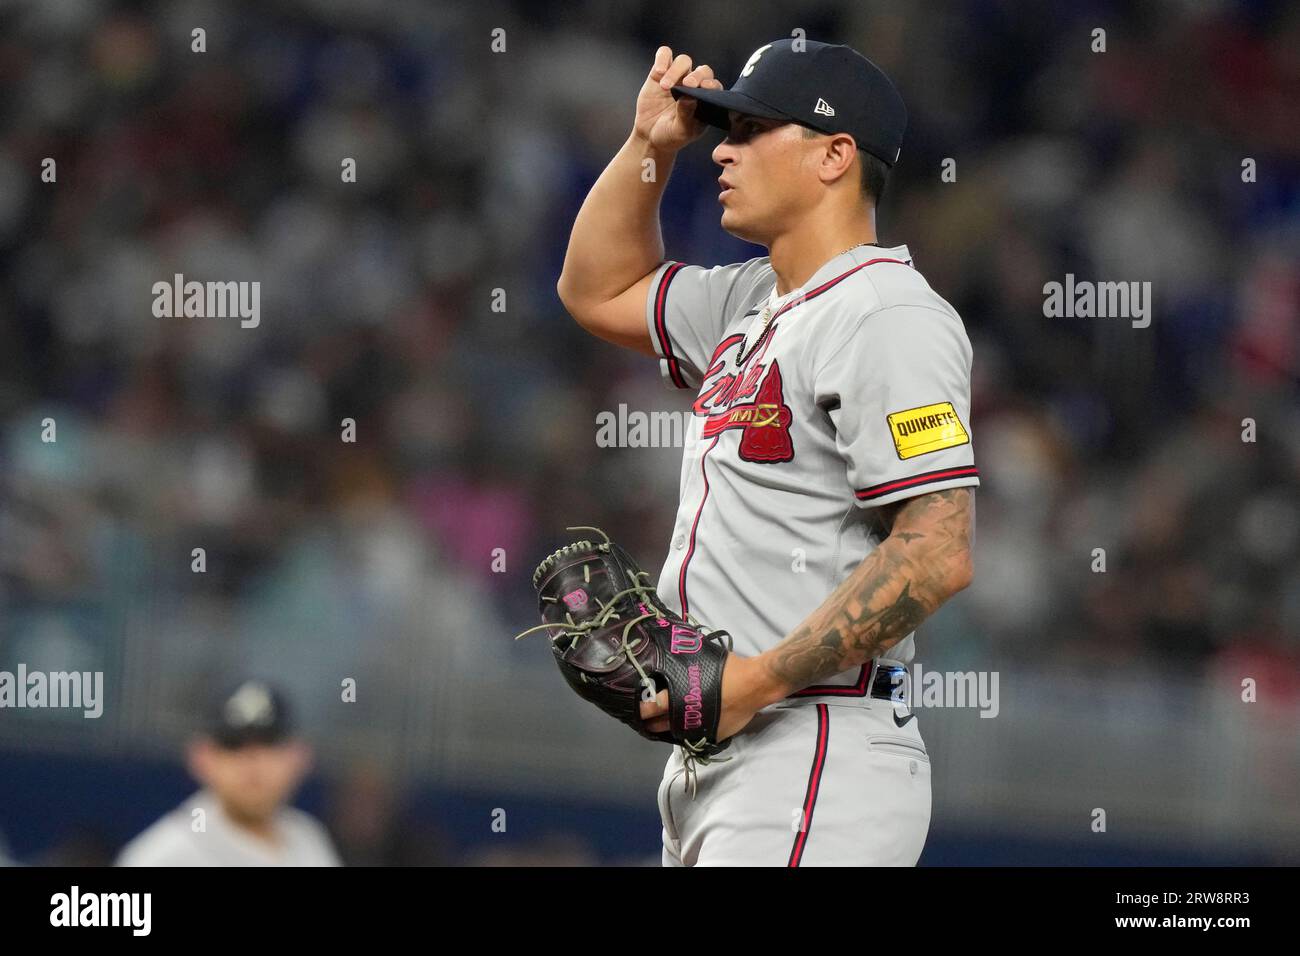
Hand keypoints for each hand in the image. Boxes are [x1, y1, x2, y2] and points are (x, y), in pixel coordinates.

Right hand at [633, 46, 722, 152]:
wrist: (650, 135)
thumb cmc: (671, 135)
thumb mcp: (680, 131)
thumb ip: (686, 115)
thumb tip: (689, 97)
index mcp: (706, 100)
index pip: (714, 86)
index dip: (712, 85)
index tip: (706, 88)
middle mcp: (694, 85)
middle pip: (701, 71)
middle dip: (696, 76)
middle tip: (687, 85)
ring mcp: (678, 77)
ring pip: (683, 61)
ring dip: (676, 71)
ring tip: (665, 86)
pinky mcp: (660, 72)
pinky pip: (664, 55)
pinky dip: (662, 58)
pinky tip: (659, 71)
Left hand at [639, 653, 778, 741]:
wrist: (753, 685)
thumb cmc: (727, 670)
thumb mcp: (700, 662)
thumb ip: (683, 668)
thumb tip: (670, 664)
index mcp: (679, 696)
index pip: (653, 705)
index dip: (643, 708)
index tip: (638, 707)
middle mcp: (686, 714)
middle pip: (660, 722)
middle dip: (650, 722)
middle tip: (644, 720)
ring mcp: (699, 727)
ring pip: (675, 733)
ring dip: (666, 729)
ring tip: (658, 726)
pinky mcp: (712, 735)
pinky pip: (694, 736)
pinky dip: (686, 732)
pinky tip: (683, 729)